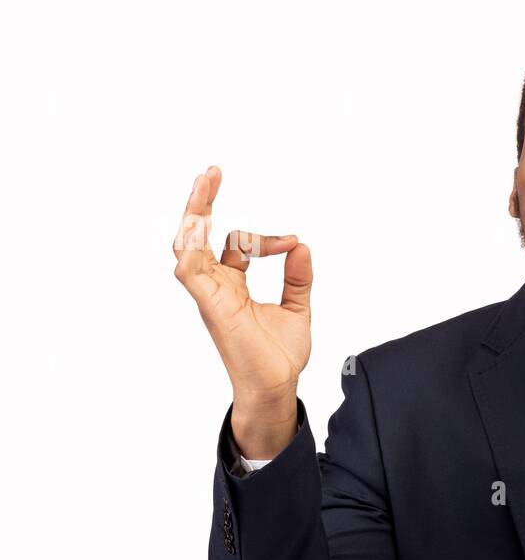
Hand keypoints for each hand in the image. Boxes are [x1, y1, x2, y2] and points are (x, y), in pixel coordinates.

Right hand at [172, 165, 312, 457]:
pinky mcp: (212, 306)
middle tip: (211, 172)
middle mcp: (216, 287)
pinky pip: (191, 272)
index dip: (267, 239)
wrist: (277, 386)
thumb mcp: (297, 307)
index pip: (238, 245)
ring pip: (188, 247)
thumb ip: (298, 277)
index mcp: (232, 286)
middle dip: (202, 204)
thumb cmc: (278, 355)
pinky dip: (193, 249)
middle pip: (199, 237)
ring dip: (194, 216)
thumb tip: (302, 244)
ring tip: (203, 185)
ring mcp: (210, 295)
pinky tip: (199, 227)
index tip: (294, 243)